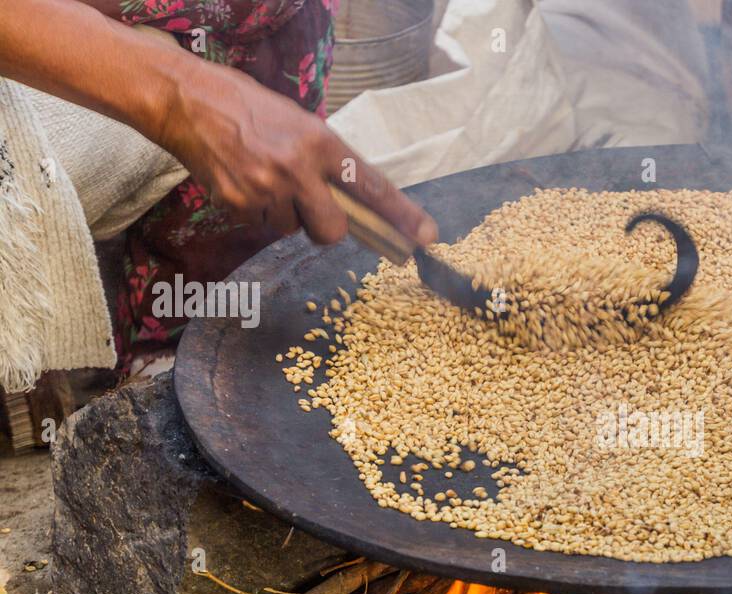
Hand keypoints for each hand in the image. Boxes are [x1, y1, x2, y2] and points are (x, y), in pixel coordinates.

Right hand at [155, 55, 436, 246]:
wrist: (187, 101)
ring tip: (263, 177)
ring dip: (284, 214)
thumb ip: (329, 161)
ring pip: (292, 230)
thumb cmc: (250, 109)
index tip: (426, 237)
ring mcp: (265, 190)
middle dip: (325, 228)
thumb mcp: (301, 123)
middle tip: (310, 206)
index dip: (401, 215)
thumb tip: (360, 198)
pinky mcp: (237, 205)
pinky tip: (243, 181)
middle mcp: (297, 169)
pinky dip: (255, 211)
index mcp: (321, 143)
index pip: (371, 186)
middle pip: (332, 231)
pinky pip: (260, 227)